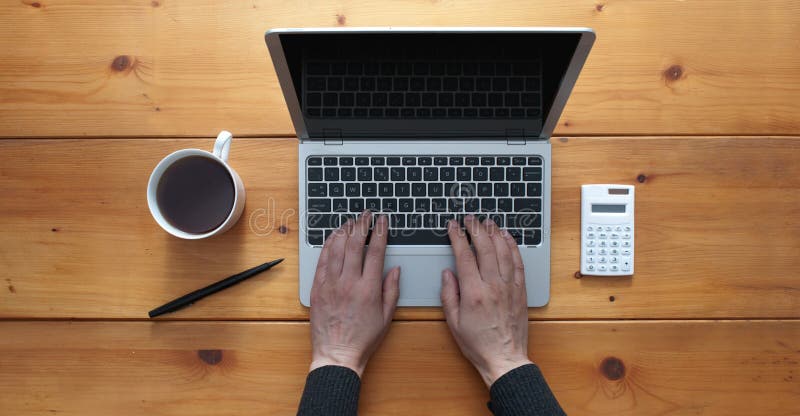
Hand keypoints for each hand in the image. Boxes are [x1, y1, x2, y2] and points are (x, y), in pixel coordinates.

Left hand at [309, 211, 400, 376]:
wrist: (337, 354)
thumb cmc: (363, 338)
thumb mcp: (387, 316)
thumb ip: (392, 289)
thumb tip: (395, 269)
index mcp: (369, 289)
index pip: (376, 251)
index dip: (380, 232)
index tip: (383, 221)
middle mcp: (349, 283)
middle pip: (355, 244)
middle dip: (362, 225)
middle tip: (366, 214)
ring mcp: (330, 284)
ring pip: (336, 249)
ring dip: (344, 231)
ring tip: (350, 222)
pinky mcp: (317, 289)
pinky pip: (322, 261)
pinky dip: (328, 246)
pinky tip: (333, 238)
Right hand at [441, 215, 531, 386]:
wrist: (504, 358)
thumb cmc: (478, 344)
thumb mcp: (453, 322)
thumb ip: (449, 294)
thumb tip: (448, 273)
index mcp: (473, 293)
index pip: (464, 256)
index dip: (457, 237)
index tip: (453, 226)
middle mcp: (493, 286)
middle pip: (485, 248)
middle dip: (476, 229)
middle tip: (470, 218)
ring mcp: (509, 287)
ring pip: (503, 252)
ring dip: (495, 234)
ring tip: (488, 222)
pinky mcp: (520, 291)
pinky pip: (517, 263)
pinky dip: (513, 247)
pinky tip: (507, 238)